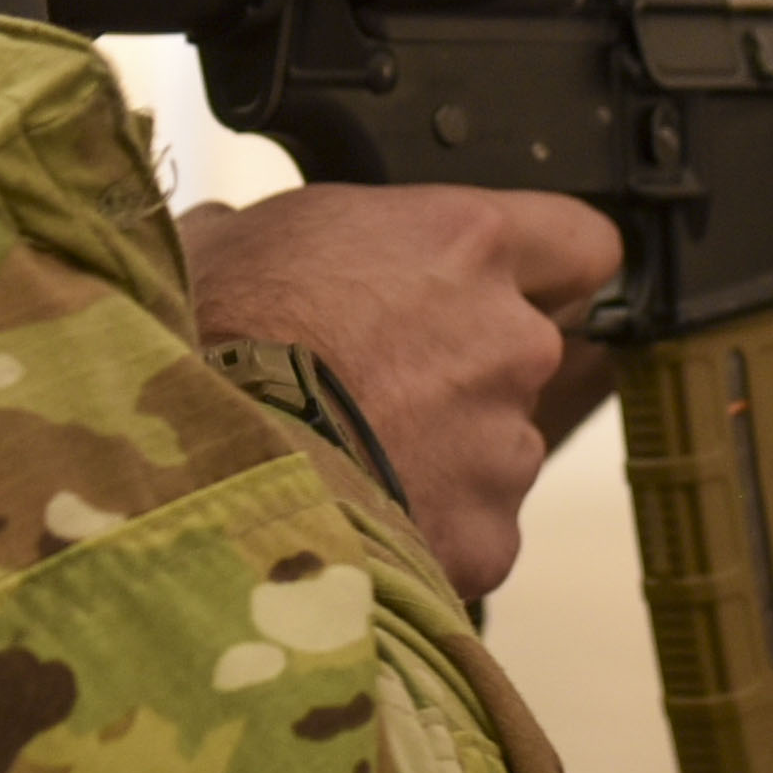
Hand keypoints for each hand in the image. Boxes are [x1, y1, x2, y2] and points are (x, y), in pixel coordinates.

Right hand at [180, 186, 626, 596]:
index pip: (580, 243)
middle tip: (370, 392)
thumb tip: (255, 242)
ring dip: (442, 457)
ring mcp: (506, 444)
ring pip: (496, 448)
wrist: (192, 465)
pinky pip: (472, 529)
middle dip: (463, 374)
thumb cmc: (204, 338)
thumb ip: (303, 239)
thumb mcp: (237, 237)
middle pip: (522, 354)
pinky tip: (352, 521)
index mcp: (462, 242)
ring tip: (344, 466)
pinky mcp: (487, 535)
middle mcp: (510, 339)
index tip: (515, 289)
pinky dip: (427, 532)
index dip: (547, 270)